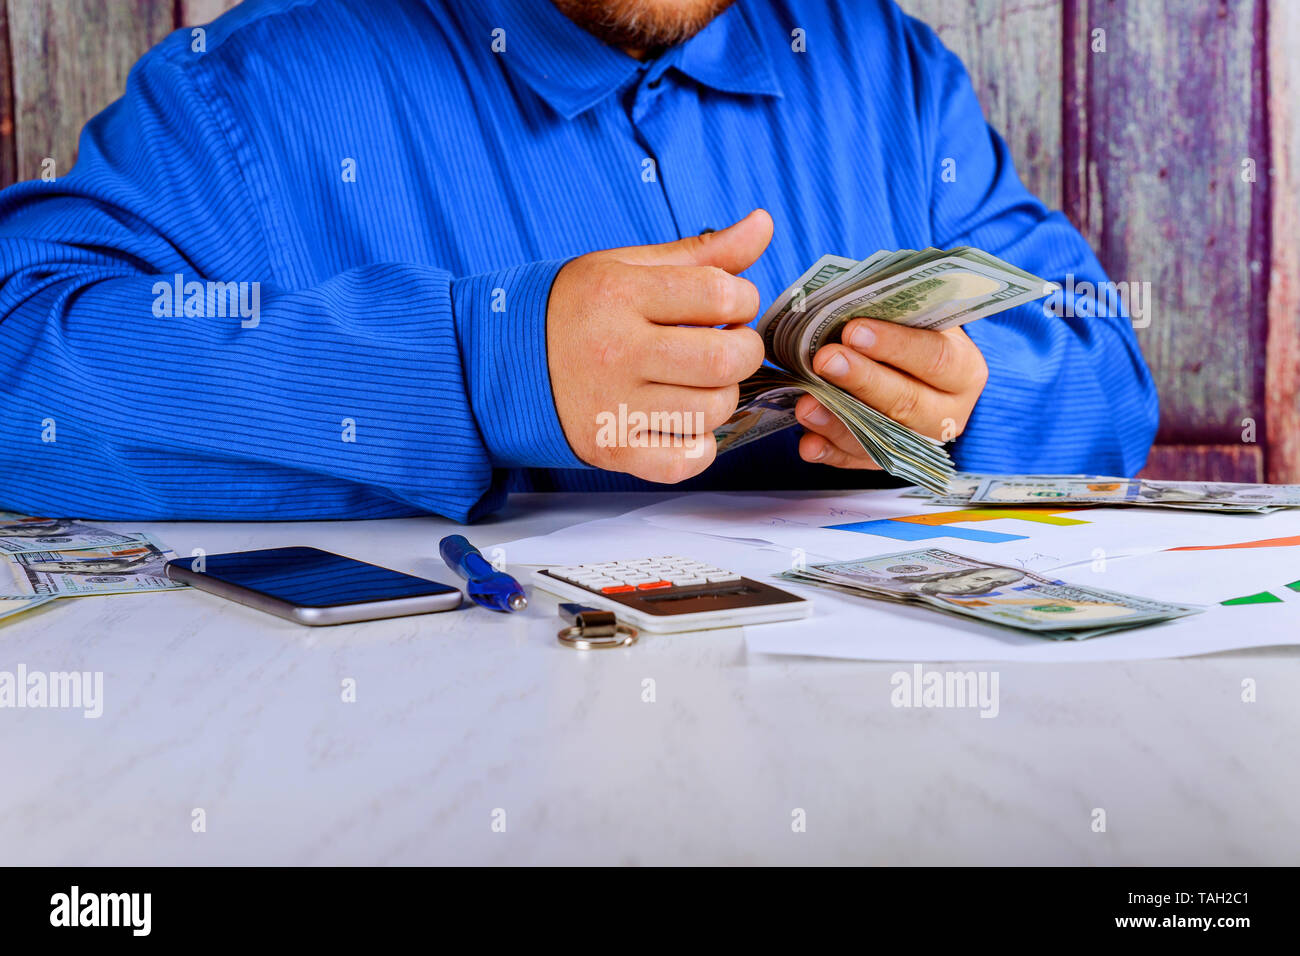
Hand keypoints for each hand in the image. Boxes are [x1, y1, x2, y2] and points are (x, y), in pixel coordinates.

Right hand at [548, 210, 770, 482]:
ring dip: (722, 396)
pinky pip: (685, 460)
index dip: (742, 300)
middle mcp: (617, 350)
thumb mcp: (627, 267)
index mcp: (620, 294)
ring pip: (712, 410)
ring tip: (699, 381)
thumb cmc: (576, 311)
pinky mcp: (612, 449)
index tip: (728, 306)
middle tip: (728, 347)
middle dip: (744, 351)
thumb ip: (700, 253)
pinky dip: (699, 445)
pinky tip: (685, 422)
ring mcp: (613, 405)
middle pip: (725, 360)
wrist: (502, 362)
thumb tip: (764, 225)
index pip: (720, 294)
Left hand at [795, 318, 987, 468]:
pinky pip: (856, 461)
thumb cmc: (910, 335)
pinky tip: (808, 443)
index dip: (895, 346)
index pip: (936, 358)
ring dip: (839, 422)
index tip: (853, 330)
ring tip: (807, 403)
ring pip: (881, 439)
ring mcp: (918, 443)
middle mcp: (947, 413)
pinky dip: (829, 453)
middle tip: (825, 360)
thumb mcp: (916, 320)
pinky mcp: (886, 460)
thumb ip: (892, 317)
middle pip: (907, 403)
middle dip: (862, 381)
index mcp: (964, 371)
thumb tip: (846, 310)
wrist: (910, 369)